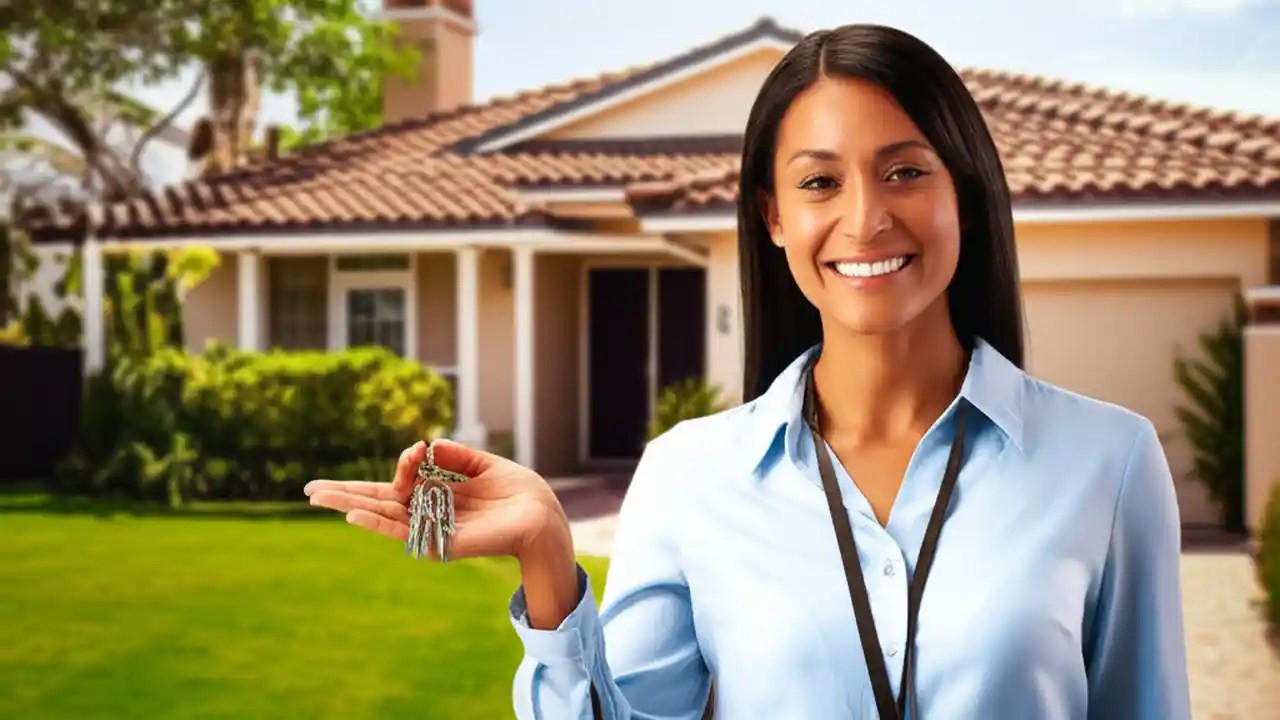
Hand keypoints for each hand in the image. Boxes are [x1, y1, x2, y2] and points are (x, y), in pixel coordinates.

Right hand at [303, 439, 572, 562]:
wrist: (543, 516)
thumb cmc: (515, 490)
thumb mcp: (481, 464)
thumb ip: (451, 456)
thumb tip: (423, 448)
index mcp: (435, 493)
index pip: (392, 487)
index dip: (376, 475)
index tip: (412, 452)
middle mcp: (428, 512)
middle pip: (377, 503)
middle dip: (343, 494)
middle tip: (307, 490)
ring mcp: (432, 529)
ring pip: (383, 516)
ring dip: (352, 505)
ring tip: (320, 497)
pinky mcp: (441, 543)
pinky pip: (404, 532)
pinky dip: (378, 523)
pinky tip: (354, 514)